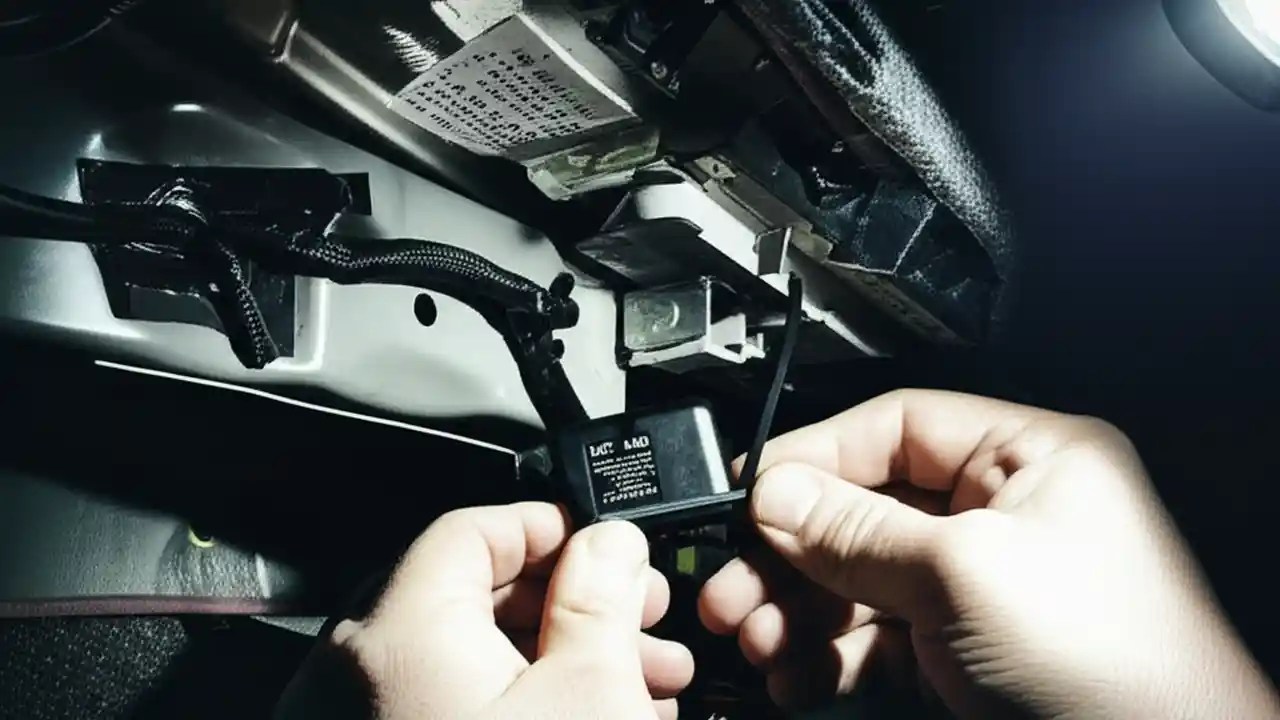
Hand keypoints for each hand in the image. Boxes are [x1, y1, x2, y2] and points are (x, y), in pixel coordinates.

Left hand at [277, 503, 693, 719]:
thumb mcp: (590, 690)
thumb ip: (601, 594)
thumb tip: (607, 541)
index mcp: (396, 632)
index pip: (470, 528)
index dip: (550, 523)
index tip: (602, 538)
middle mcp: (359, 670)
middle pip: (474, 592)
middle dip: (575, 600)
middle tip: (637, 610)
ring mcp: (360, 718)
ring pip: (470, 654)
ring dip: (561, 653)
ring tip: (640, 674)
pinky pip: (449, 699)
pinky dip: (518, 695)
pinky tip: (588, 711)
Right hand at [700, 390, 1278, 717]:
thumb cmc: (1115, 669)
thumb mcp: (965, 575)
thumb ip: (858, 528)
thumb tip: (775, 495)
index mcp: (1030, 460)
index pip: (899, 427)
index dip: (818, 456)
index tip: (753, 495)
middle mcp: (1005, 515)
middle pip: (866, 508)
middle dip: (793, 552)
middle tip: (734, 588)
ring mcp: (982, 589)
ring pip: (862, 579)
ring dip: (800, 611)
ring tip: (757, 640)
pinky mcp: (966, 654)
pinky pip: (878, 639)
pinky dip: (830, 657)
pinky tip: (796, 677)